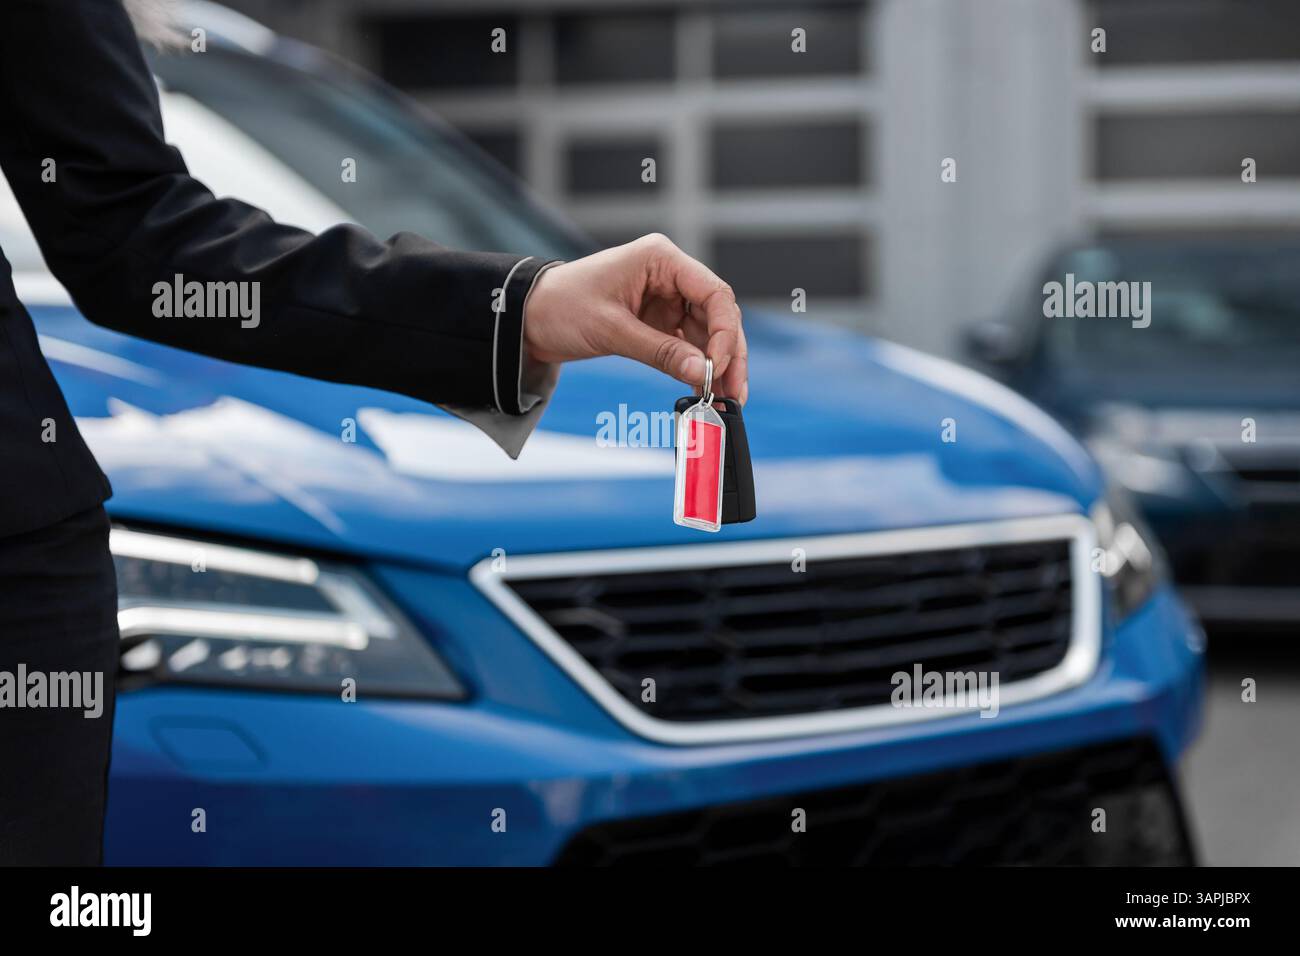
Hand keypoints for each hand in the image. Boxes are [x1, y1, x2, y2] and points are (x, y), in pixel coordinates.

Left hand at [523, 234, 748, 404]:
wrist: (528, 317)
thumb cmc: (560, 307)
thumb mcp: (611, 330)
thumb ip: (660, 352)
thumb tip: (703, 373)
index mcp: (661, 259)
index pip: (713, 292)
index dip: (725, 331)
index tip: (720, 366)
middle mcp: (669, 276)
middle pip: (718, 315)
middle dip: (729, 354)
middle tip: (734, 391)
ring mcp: (666, 299)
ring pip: (708, 333)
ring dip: (718, 365)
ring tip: (725, 398)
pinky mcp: (658, 322)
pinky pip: (688, 345)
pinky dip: (697, 367)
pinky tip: (705, 389)